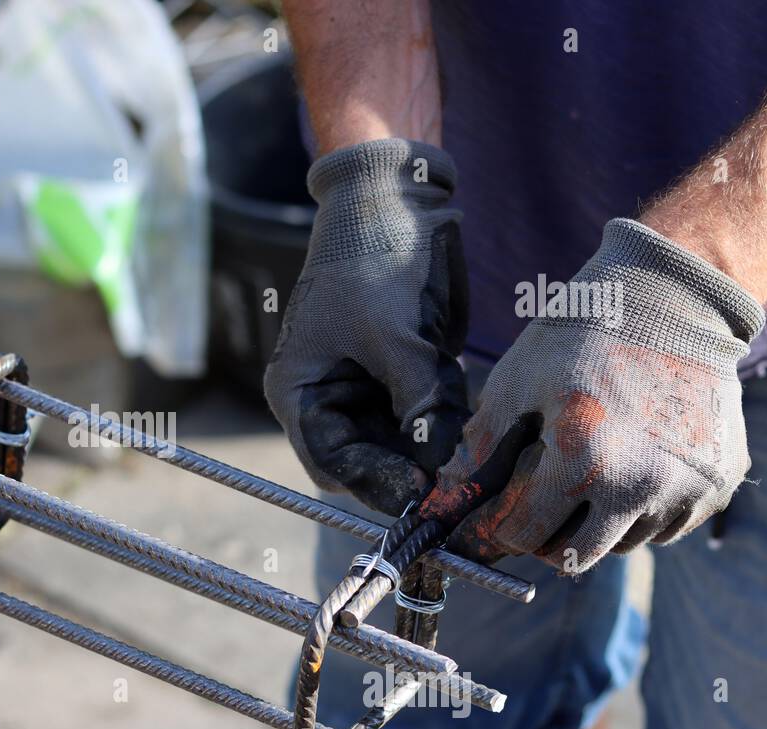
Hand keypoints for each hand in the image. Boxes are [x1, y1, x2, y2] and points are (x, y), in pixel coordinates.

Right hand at [264, 139, 470, 515]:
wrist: (397, 195)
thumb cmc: (374, 257)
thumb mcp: (397, 336)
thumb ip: (420, 404)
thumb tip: (440, 467)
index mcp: (301, 390)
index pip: (333, 464)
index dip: (376, 484)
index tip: (423, 496)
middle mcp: (327, 396)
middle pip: (368, 460)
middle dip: (410, 469)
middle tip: (456, 482)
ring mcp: (364, 385)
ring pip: (401, 442)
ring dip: (432, 444)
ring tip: (461, 436)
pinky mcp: (398, 372)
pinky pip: (423, 413)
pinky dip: (444, 418)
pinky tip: (465, 413)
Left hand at [423, 218, 765, 571]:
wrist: (672, 301)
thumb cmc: (581, 337)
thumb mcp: (514, 385)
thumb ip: (481, 451)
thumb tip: (453, 502)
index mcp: (584, 458)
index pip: (528, 536)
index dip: (503, 532)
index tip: (497, 524)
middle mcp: (641, 482)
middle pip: (577, 557)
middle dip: (547, 541)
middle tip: (540, 513)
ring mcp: (687, 485)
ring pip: (626, 543)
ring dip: (599, 525)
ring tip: (590, 475)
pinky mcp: (719, 481)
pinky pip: (668, 525)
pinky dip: (643, 511)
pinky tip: (632, 466)